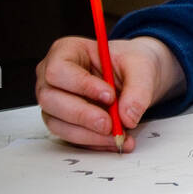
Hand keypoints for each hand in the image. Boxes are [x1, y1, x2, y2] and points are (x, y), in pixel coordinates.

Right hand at [34, 35, 185, 151]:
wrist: (136, 76)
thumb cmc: (131, 63)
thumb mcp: (141, 66)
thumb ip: (138, 89)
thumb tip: (127, 117)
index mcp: (66, 52)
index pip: (59, 70)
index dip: (81, 85)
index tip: (109, 96)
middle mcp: (53, 78)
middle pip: (51, 99)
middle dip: (82, 115)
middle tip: (110, 124)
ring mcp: (55, 102)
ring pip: (58, 123)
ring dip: (89, 134)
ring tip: (119, 136)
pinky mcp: (64, 122)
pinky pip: (72, 137)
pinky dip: (95, 142)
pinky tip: (116, 141)